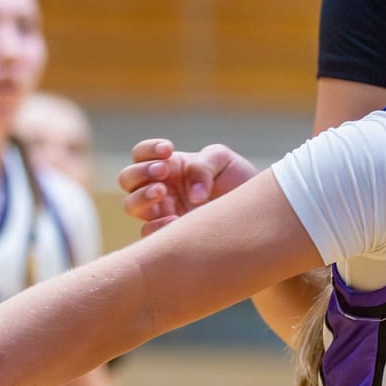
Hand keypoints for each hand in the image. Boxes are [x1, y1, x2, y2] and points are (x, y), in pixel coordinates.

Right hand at [116, 139, 259, 235]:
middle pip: (127, 178)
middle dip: (141, 172)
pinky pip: (148, 233)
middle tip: (163, 171)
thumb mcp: (222, 161)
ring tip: (163, 192)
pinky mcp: (169, 236)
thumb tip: (191, 196)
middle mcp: (160, 189)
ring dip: (142, 196)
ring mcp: (162, 213)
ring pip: (131, 205)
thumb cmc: (237, 181)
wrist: (257, 211)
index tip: (168, 150)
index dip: (148, 150)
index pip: (141, 154)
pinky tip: (176, 220)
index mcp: (169, 167)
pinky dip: (157, 225)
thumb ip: (201, 166)